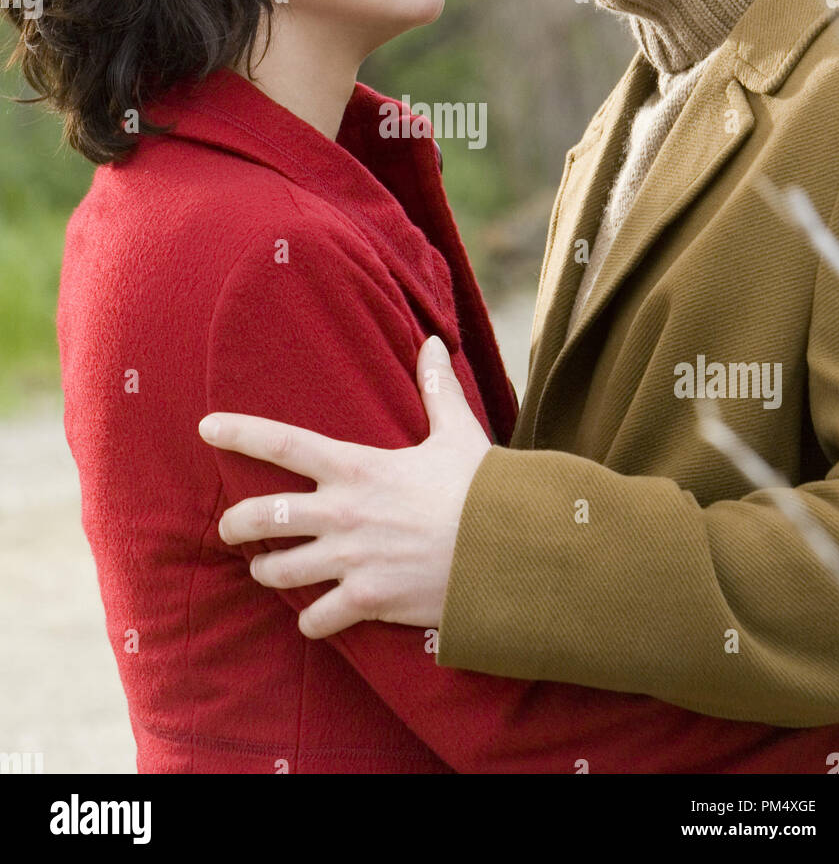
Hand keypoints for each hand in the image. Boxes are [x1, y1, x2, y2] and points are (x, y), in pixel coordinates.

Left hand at [198, 335, 490, 636]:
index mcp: (357, 467)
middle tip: (231, 529)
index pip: (282, 443)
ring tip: (267, 570)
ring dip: (268, 572)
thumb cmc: (482, 489)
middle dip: (236, 524)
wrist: (509, 551)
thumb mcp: (457, 433)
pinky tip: (314, 617)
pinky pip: (316, 620)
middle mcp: (343, 513)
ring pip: (278, 572)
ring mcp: (351, 559)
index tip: (206, 427)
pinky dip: (312, 621)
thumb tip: (432, 341)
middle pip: (262, 516)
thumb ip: (436, 389)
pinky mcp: (367, 600)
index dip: (239, 432)